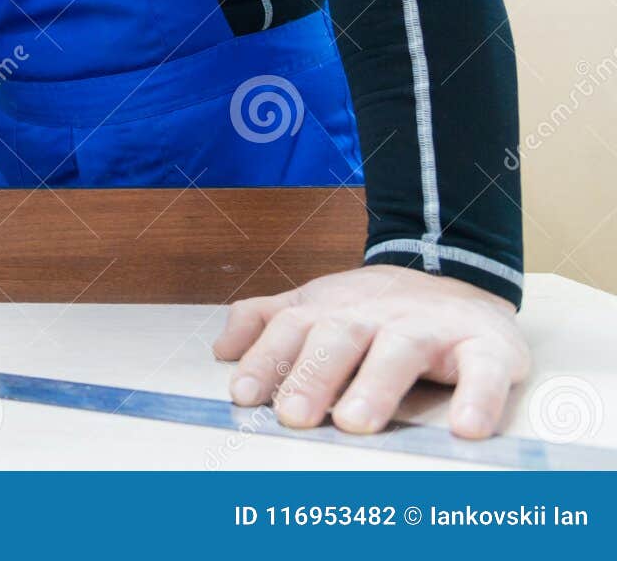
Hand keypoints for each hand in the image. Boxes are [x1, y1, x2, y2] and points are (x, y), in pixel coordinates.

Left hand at [214, 264, 528, 438]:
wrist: (457, 279)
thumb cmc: (377, 309)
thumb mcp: (317, 307)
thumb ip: (267, 324)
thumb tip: (222, 351)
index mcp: (331, 310)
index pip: (291, 330)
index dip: (265, 359)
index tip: (242, 394)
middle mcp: (376, 316)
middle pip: (339, 338)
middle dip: (313, 375)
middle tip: (293, 416)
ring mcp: (430, 329)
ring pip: (400, 351)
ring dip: (376, 386)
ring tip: (357, 422)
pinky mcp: (485, 346)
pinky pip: (484, 371)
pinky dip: (478, 398)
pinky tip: (466, 428)